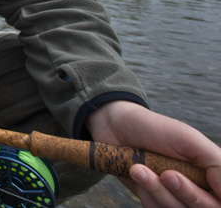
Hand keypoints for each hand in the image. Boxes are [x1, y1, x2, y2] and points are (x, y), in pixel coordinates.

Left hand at [87, 100, 220, 207]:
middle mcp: (201, 189)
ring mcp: (178, 198)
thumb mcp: (189, 139)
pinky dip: (147, 195)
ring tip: (140, 169)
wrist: (117, 128)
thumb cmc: (156, 130)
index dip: (207, 197)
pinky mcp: (157, 203)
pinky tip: (138, 175)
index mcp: (215, 174)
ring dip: (159, 192)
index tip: (179, 177)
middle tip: (166, 174)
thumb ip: (216, 164)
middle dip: (185, 193)